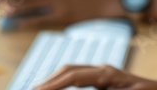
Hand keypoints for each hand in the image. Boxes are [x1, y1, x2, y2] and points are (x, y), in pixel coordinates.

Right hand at [33, 65, 156, 89]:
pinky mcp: (103, 80)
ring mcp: (103, 73)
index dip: (53, 84)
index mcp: (107, 73)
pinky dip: (65, 84)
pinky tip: (56, 89)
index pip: (73, 76)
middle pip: (68, 70)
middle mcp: (103, 69)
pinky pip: (79, 79)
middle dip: (48, 81)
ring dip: (54, 81)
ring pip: (72, 73)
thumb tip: (77, 82)